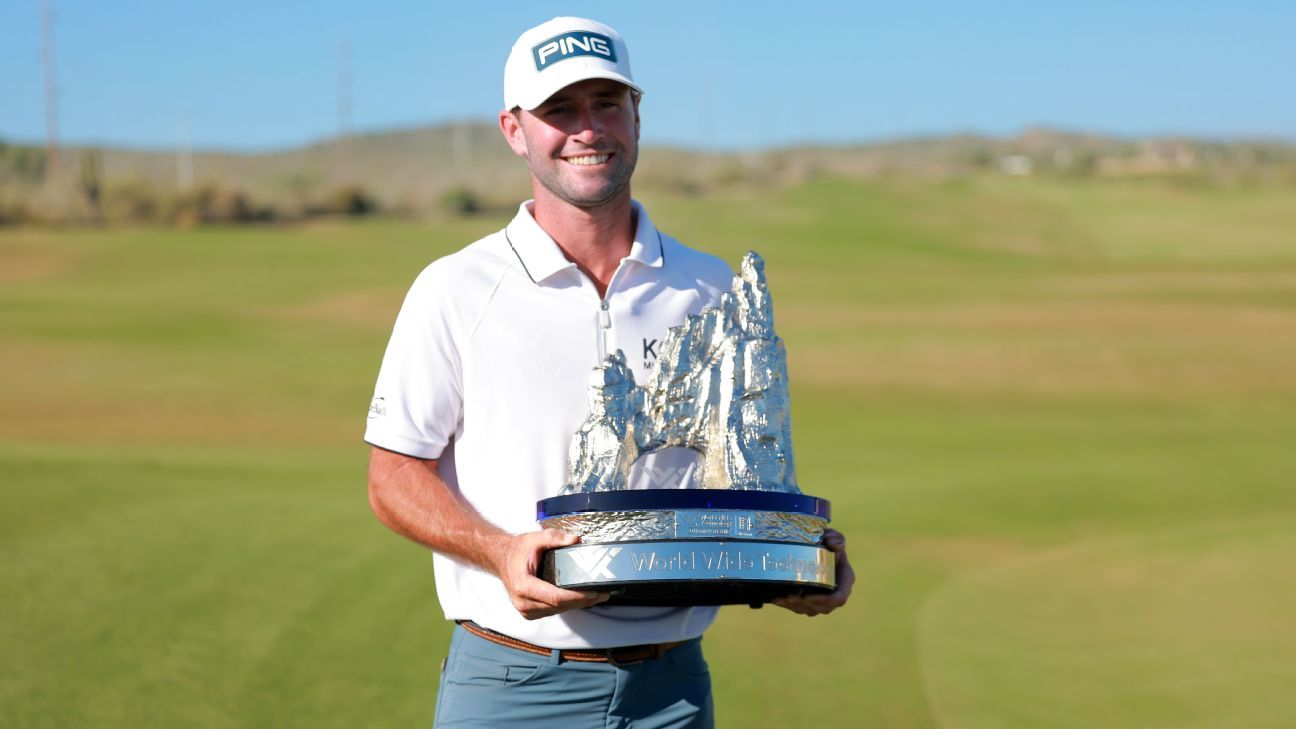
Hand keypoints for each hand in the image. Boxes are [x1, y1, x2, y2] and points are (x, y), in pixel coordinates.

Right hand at [496, 529, 610, 619]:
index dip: (577, 596)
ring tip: (595, 596)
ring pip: (558, 611)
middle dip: (583, 601)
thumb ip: (554, 537)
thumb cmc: (517, 550)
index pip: (556, 597)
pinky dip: (567, 605)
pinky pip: (553, 611)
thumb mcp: (534, 538)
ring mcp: (526, 610)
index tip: (594, 592)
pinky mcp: (530, 613)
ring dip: (577, 605)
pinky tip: (580, 598)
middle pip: (560, 606)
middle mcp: (523, 602)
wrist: (501, 559)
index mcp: (523, 586)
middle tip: (603, 594)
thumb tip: (575, 539)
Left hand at [770, 528, 853, 615]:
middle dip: (805, 605)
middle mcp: (835, 593)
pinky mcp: (810, 601)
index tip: (808, 596)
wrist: (817, 545)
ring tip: (781, 598)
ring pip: (810, 610)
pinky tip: (775, 598)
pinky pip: (800, 608)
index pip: (839, 598)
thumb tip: (833, 544)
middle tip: (790, 598)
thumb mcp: (833, 537)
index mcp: (845, 580)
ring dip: (795, 606)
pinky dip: (787, 604)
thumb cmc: (827, 541)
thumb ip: (836, 538)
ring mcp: (823, 599)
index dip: (825, 601)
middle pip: (823, 608)